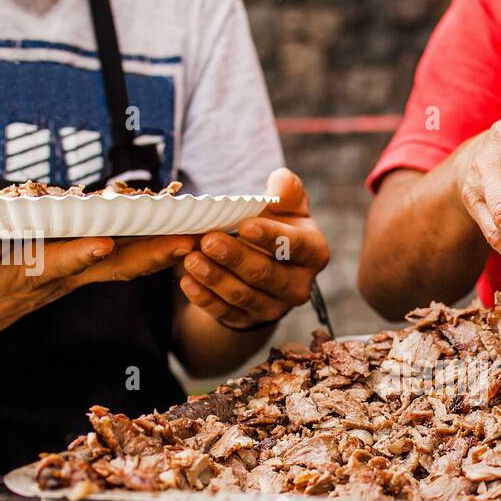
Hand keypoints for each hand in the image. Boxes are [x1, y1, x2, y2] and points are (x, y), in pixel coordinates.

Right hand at [0, 232, 195, 334]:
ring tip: (200, 237)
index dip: (80, 255)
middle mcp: (68, 276)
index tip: (102, 243)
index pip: (62, 263)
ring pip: (128, 263)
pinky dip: (155, 249)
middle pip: (114, 266)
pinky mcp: (89, 268)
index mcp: (35, 272)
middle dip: (149, 256)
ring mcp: (83, 274)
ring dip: (163, 252)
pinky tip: (183, 238)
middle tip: (186, 243)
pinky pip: (128, 259)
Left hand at [179, 168, 328, 330]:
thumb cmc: (277, 226)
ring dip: (215, 278)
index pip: (295, 247)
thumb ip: (286, 191)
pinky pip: (225, 313)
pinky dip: (204, 299)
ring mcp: (274, 308)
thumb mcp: (285, 207)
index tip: (245, 225)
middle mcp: (299, 286)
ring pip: (243, 295)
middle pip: (266, 274)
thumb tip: (280, 181)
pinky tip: (187, 282)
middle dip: (236, 258)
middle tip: (208, 241)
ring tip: (191, 259)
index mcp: (313, 253)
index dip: (271, 237)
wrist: (264, 263)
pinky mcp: (248, 320)